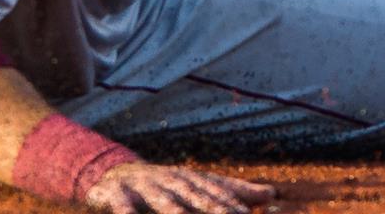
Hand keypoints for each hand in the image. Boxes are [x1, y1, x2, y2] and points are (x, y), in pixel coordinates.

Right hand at [85, 161, 273, 213]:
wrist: (113, 174)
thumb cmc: (164, 184)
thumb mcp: (196, 186)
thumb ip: (229, 192)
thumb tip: (271, 193)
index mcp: (189, 179)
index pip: (214, 189)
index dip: (231, 200)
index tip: (248, 213)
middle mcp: (169, 179)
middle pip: (194, 194)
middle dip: (212, 206)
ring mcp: (144, 185)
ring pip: (162, 199)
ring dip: (174, 210)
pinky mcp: (116, 194)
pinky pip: (122, 205)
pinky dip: (126, 212)